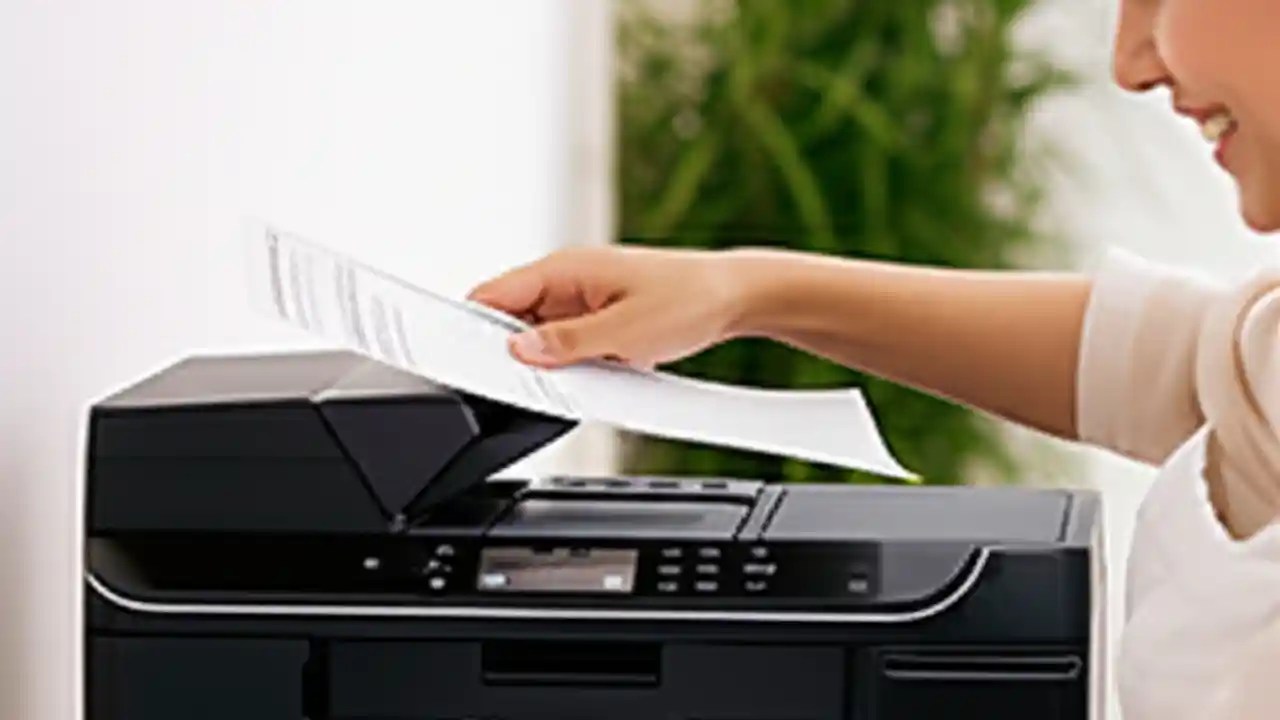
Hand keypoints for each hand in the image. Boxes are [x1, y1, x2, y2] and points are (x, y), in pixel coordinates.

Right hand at [468, 246, 747, 368]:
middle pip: (511, 318)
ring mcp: (582, 299)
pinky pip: (567, 342)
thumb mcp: (623, 332)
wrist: (735, 298)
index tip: (467, 362)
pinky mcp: (599, 317)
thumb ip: (566, 343)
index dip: (470, 328)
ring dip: (546, 359)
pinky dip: (570, 362)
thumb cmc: (689, 299)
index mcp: (563, 268)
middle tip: (523, 383)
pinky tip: (589, 375)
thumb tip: (520, 350)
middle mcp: (567, 279)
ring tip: (571, 376)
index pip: (492, 295)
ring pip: (540, 334)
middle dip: (511, 351)